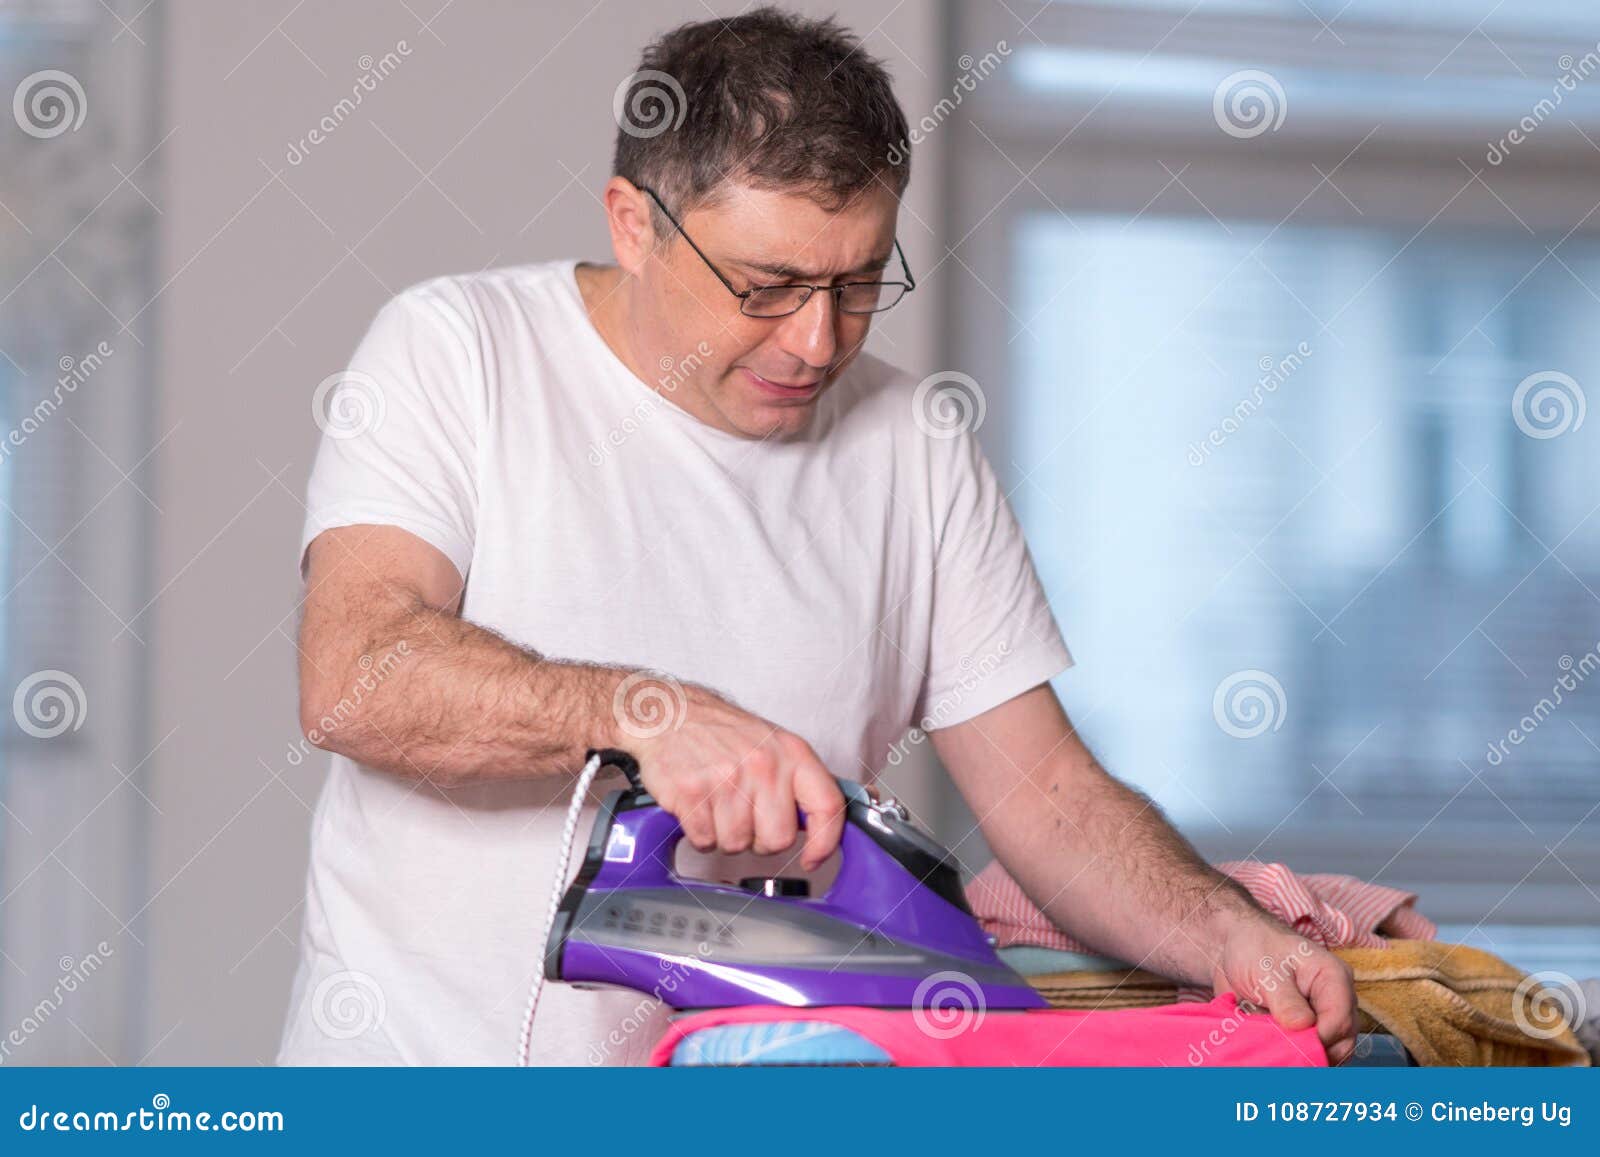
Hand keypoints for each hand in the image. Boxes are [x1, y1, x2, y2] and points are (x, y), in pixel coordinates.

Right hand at [623, 681, 845, 869]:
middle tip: (745, 816)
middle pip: (778, 840)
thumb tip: (816, 826)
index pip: (827, 805)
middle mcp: (764, 765)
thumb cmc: (722, 732)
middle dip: (760, 840)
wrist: (670, 713)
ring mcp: (726, 780)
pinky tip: (698, 807)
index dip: (824, 842)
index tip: (812, 858)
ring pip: (737, 845)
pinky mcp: (692, 793)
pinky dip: (700, 833)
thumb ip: (797, 783)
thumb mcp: (773, 745)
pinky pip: (705, 841)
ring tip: (717, 804)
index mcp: (792, 753)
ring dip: (725, 835)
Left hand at [1211, 917, 1357, 1064]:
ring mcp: (1321, 1018)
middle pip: (1341, 1042)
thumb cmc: (1254, 948)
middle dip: (1315, 1055)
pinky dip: (1293, 1061)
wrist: (1232, 947)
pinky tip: (1273, 1060)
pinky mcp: (1304, 1031)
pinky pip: (1307, 1054)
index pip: (1341, 1020)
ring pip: (1327, 1053)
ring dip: (1303, 1061)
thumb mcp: (1267, 970)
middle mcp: (1335, 1002)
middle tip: (1284, 1061)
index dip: (1320, 1040)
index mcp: (1334, 979)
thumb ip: (1286, 1000)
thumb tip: (1303, 1027)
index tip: (1293, 1048)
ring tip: (1276, 1061)